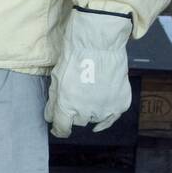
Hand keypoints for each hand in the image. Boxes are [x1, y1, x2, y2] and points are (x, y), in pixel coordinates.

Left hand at [44, 7, 132, 137]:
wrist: (99, 43)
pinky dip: (106, 117)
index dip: (59, 129)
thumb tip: (51, 118)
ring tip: (91, 94)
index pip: (62, 128)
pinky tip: (101, 117)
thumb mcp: (56, 79)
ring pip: (94, 119)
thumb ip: (53, 102)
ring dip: (91, 111)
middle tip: (78, 98)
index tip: (59, 127)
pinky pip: (111, 118)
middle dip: (75, 113)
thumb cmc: (75, 57)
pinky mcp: (120, 104)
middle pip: (78, 121)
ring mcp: (104, 109)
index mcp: (66, 105)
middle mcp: (85, 111)